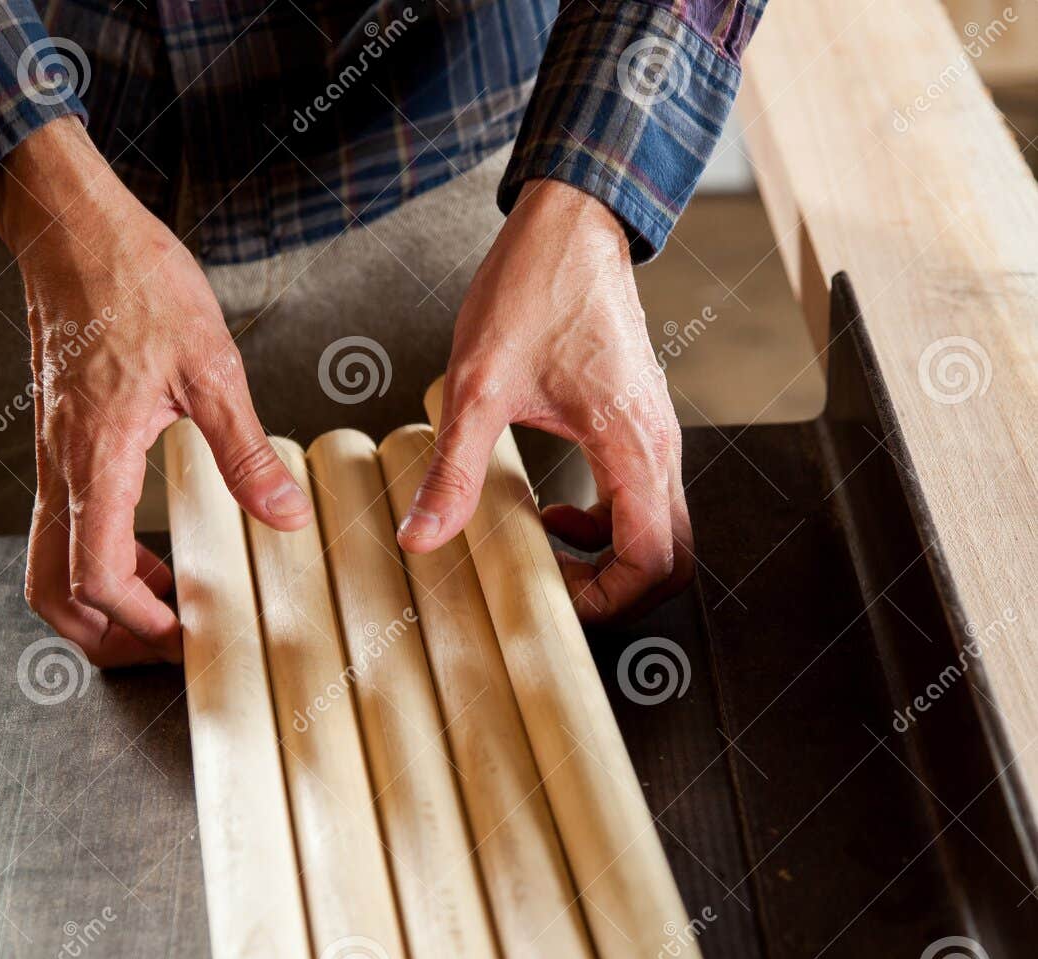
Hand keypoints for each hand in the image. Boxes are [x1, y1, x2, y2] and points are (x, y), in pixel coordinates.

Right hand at [0, 118, 312, 666]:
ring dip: (98, 606)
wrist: (72, 226)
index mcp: (95, 460)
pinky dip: (99, 562)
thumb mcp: (211, 368)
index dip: (141, 623)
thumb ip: (245, 453)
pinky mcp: (57, 444)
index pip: (98, 576)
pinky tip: (150, 556)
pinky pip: (63, 528)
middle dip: (106, 637)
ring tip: (162, 612)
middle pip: (56, 591)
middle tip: (166, 649)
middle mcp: (61, 469)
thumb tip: (284, 517)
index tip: (186, 636)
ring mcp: (51, 459)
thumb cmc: (131, 280)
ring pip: (50, 565)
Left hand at [397, 178, 692, 621]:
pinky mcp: (643, 427)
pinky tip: (552, 510)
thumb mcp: (477, 386)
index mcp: (633, 446)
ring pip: (662, 534)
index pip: (652, 561)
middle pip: (672, 561)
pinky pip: (644, 503)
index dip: (609, 599)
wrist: (571, 223)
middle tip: (558, 590)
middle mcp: (660, 448)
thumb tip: (421, 536)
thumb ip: (453, 470)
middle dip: (619, 592)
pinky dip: (607, 526)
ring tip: (549, 553)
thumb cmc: (535, 288)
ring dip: (611, 560)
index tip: (555, 596)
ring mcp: (657, 438)